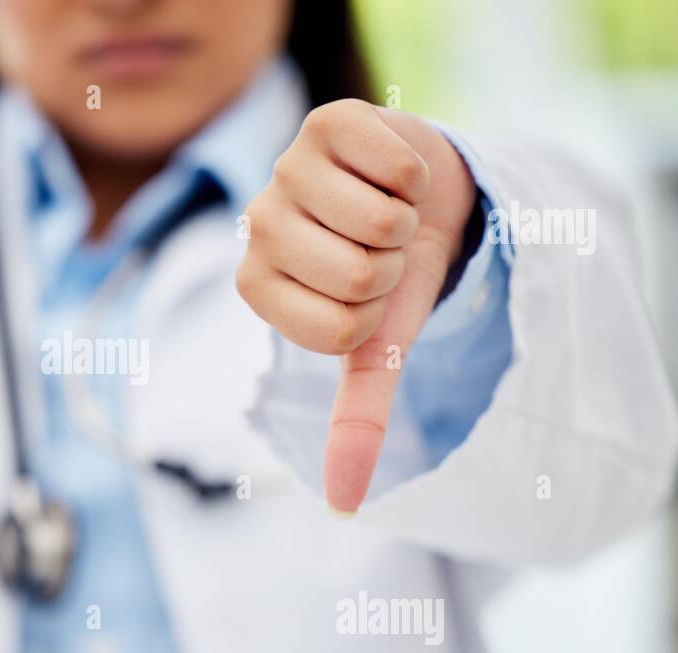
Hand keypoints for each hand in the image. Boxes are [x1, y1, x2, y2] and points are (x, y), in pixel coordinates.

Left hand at [237, 100, 475, 515]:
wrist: (421, 199)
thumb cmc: (388, 277)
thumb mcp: (376, 351)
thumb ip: (357, 421)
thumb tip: (344, 507)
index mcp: (256, 286)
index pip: (337, 330)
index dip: (373, 317)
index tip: (364, 295)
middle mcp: (256, 225)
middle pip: (357, 278)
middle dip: (391, 270)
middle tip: (378, 250)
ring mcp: (286, 168)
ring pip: (378, 223)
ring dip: (405, 223)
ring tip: (384, 212)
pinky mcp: (327, 121)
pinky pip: (395, 166)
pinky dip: (415, 176)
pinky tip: (393, 172)